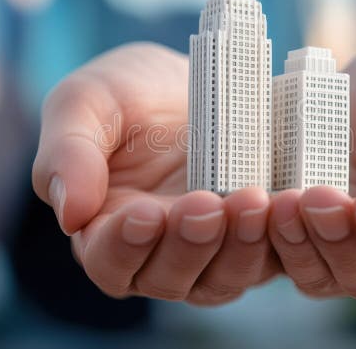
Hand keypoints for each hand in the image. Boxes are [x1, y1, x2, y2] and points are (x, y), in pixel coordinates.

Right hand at [32, 43, 279, 304]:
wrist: (199, 78)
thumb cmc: (130, 93)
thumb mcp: (85, 102)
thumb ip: (67, 151)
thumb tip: (70, 213)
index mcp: (106, 231)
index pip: (109, 260)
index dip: (124, 245)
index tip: (144, 214)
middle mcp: (160, 254)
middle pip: (170, 277)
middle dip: (189, 245)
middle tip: (206, 203)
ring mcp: (214, 250)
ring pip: (224, 277)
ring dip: (238, 247)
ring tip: (251, 201)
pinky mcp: (260, 236)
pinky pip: (274, 255)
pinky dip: (281, 237)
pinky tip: (288, 203)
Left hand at [267, 41, 355, 298]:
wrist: (355, 82)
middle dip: (341, 240)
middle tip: (318, 196)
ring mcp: (329, 244)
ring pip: (316, 274)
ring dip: (297, 245)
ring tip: (282, 201)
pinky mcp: (285, 231)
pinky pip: (269, 256)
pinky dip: (257, 240)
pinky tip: (251, 204)